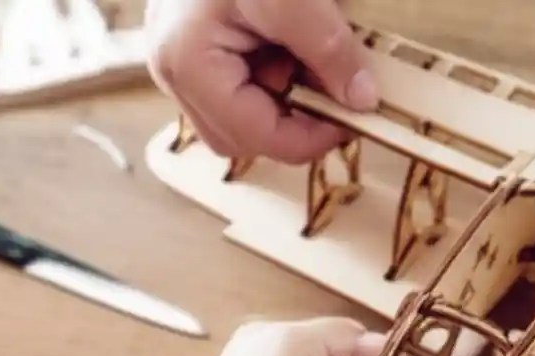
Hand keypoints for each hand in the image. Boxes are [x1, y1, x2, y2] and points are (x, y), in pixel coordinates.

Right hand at [144, 0, 378, 161]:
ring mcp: (179, 60)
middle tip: (334, 83)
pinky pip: (239, 82)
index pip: (257, 137)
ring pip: (243, 113)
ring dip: (286, 93)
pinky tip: (288, 39)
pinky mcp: (195, 46)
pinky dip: (274, 71)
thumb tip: (363, 99)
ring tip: (306, 48)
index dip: (313, 137)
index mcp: (187, 65)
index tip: (355, 115)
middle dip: (295, 117)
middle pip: (245, 137)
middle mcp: (172, 72)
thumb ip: (328, 50)